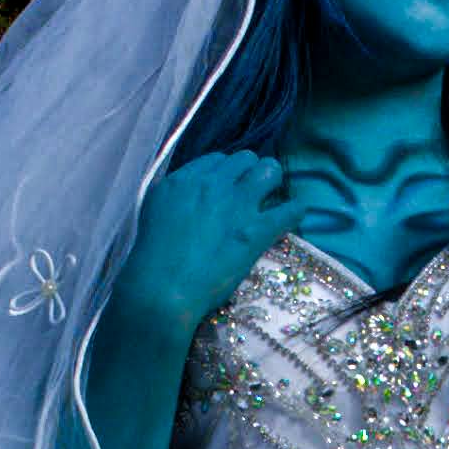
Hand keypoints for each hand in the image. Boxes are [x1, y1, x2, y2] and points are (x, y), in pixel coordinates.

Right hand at [120, 151, 296, 332]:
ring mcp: (236, 206)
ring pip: (269, 171)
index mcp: (183, 181)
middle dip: (250, 172)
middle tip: (251, 191)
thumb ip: (176, 198)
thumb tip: (192, 196)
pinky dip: (296, 210)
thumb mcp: (155, 214)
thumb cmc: (152, 260)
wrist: (162, 288)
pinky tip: (296, 213)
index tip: (228, 186)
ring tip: (272, 195)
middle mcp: (212, 185)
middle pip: (244, 160)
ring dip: (272, 180)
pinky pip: (290, 209)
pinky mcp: (256, 231)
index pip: (216, 160)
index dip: (226, 172)